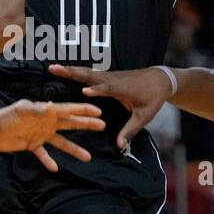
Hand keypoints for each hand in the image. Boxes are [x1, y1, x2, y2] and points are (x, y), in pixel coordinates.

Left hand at [0, 98, 103, 171]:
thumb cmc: (8, 117)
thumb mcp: (23, 110)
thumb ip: (39, 110)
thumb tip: (54, 106)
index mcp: (47, 111)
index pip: (69, 110)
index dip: (84, 110)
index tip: (99, 112)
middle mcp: (47, 123)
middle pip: (71, 124)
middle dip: (86, 125)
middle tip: (102, 126)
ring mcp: (41, 135)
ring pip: (62, 143)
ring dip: (74, 149)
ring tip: (87, 157)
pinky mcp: (33, 145)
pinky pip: (44, 155)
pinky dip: (49, 161)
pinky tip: (55, 168)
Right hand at [49, 63, 172, 148]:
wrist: (160, 79)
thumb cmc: (153, 98)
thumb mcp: (144, 116)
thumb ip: (130, 130)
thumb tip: (120, 145)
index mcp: (122, 89)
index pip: (107, 89)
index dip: (97, 90)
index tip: (84, 91)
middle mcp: (112, 79)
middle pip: (90, 75)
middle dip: (72, 72)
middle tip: (54, 68)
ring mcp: (109, 75)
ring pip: (86, 72)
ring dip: (70, 70)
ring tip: (53, 67)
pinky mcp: (107, 75)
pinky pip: (89, 73)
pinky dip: (76, 71)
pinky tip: (65, 70)